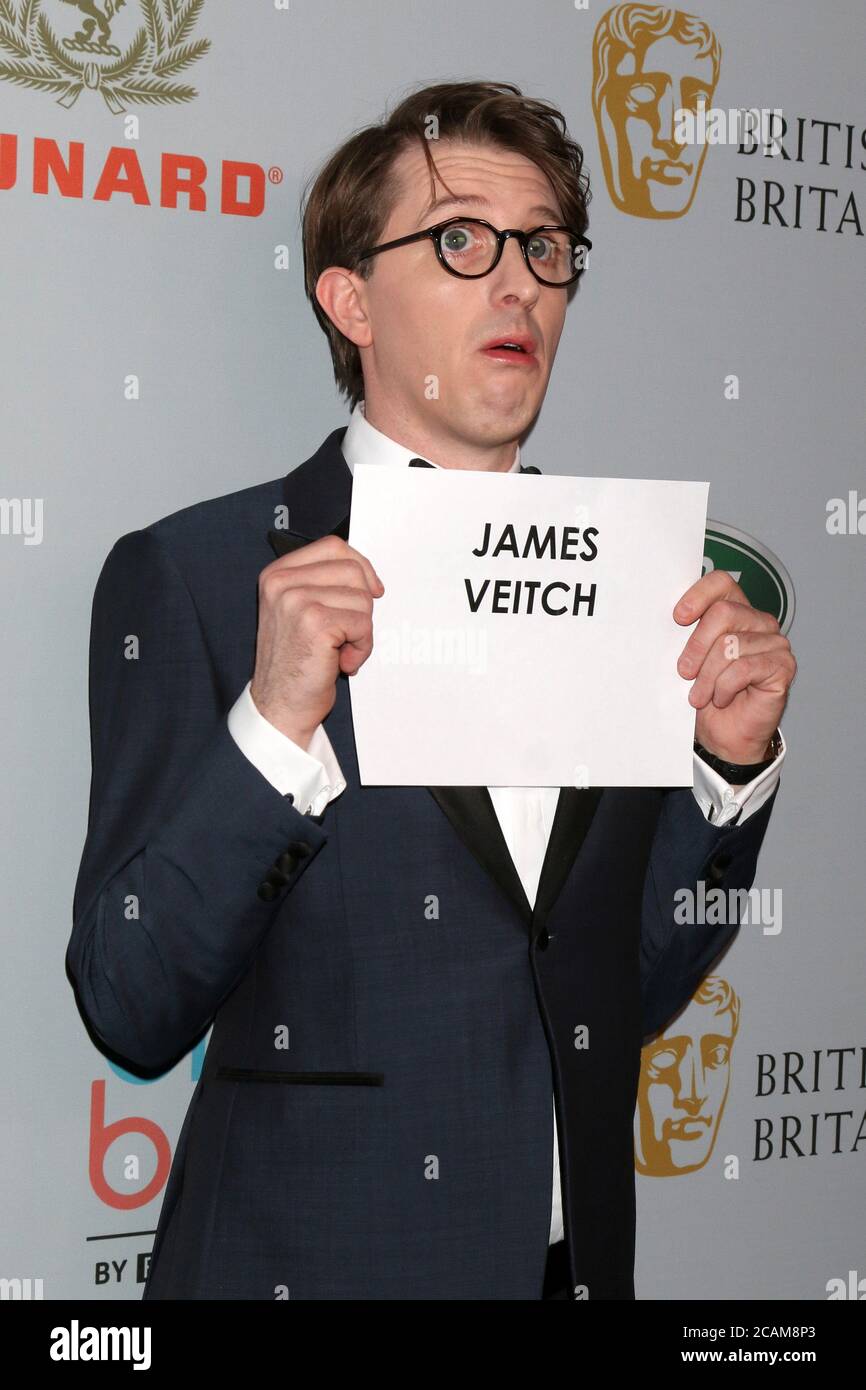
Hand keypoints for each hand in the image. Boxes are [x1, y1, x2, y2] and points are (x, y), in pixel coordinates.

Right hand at [250, 535, 383, 747]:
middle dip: (361, 605)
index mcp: (277, 575)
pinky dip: (362, 648)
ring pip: (362, 599)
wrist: (280, 707)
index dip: (361, 566)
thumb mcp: (299, 612)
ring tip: (341, 651)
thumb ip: (323, 586)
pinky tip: (342, 662)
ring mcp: (296, 601)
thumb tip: (366, 574)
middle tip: (347, 634)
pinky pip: (363, 624)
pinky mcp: (315, 623)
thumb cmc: (294, 664)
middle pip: (353, 570)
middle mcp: (281, 583)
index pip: (333, 546)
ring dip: (362, 631)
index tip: (371, 590)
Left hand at [673, 570, 796, 763]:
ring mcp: (775, 643)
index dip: (699, 595)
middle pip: (723, 614)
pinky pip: (744, 668)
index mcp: (736, 611)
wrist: (724, 735)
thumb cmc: (707, 697)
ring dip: (707, 677)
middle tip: (684, 672)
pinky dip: (725, 687)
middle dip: (696, 646)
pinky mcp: (784, 666)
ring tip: (700, 696)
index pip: (722, 583)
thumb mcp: (689, 661)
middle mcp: (759, 622)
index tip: (679, 617)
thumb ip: (686, 636)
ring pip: (730, 645)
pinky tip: (723, 698)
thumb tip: (672, 619)